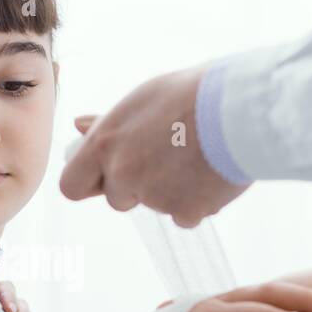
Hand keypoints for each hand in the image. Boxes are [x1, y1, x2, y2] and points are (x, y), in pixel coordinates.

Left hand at [59, 64, 249, 227]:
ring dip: (170, 191)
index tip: (104, 176)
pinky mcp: (184, 212)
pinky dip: (196, 201)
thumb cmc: (190, 94)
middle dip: (135, 187)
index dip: (88, 183)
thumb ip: (107, 123)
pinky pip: (184, 216)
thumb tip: (78, 125)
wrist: (240, 109)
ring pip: (154, 205)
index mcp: (104, 145)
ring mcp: (152, 197)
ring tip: (196, 155)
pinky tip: (211, 173)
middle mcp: (122, 174)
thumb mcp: (141, 100)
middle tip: (166, 157)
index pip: (72, 186)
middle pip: (117, 199)